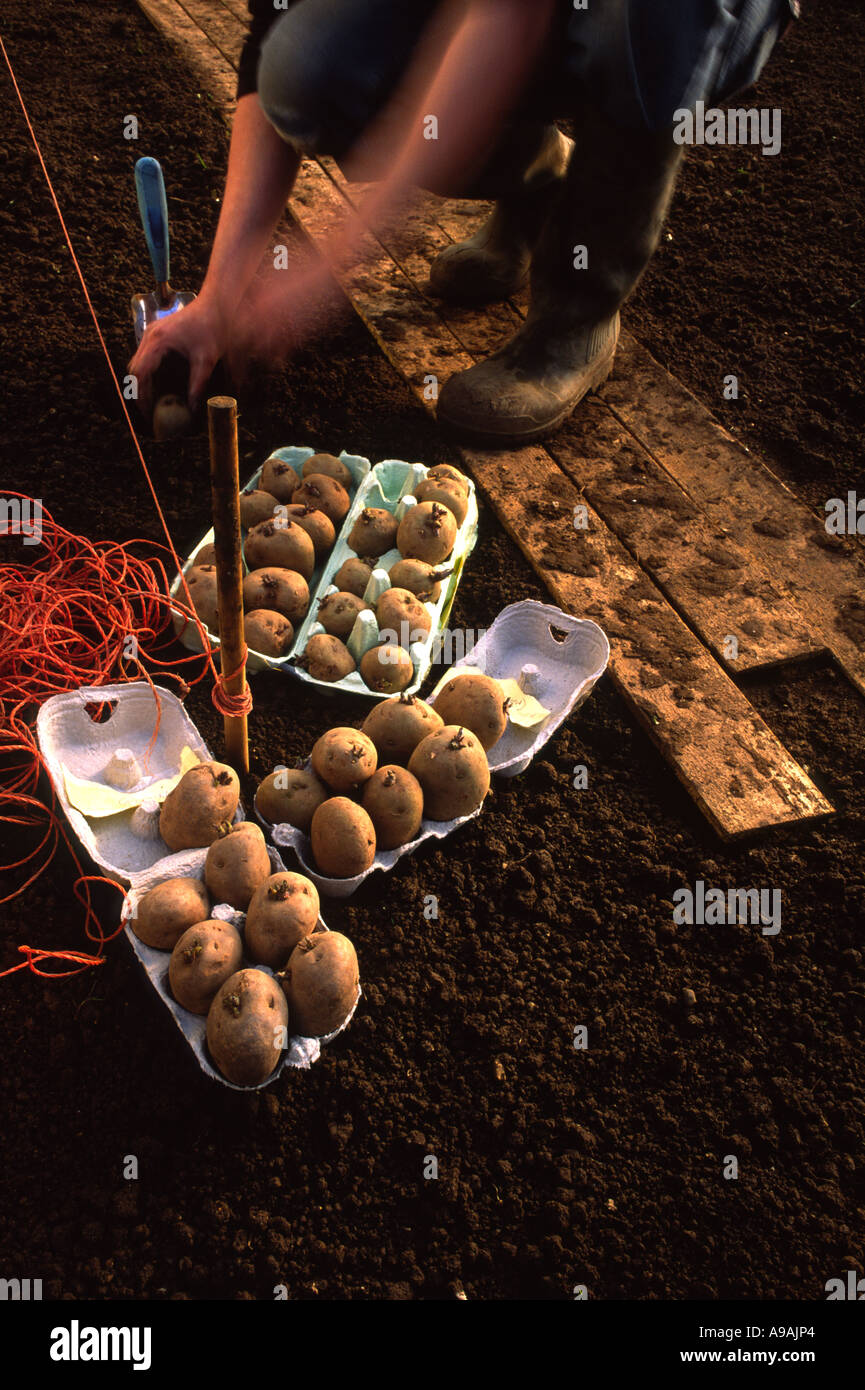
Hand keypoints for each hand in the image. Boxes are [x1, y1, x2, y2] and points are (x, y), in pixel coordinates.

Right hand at [128, 292, 227, 413]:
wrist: (214, 305)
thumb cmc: (211, 327)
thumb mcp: (206, 360)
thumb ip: (197, 384)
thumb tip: (191, 408)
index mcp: (158, 340)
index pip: (140, 371)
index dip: (141, 393)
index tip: (147, 411)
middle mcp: (150, 335)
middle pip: (134, 368)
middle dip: (139, 391)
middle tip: (149, 411)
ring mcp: (151, 333)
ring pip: (138, 363)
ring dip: (142, 382)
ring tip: (152, 402)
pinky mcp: (157, 335)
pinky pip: (145, 357)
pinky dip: (148, 373)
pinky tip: (158, 386)